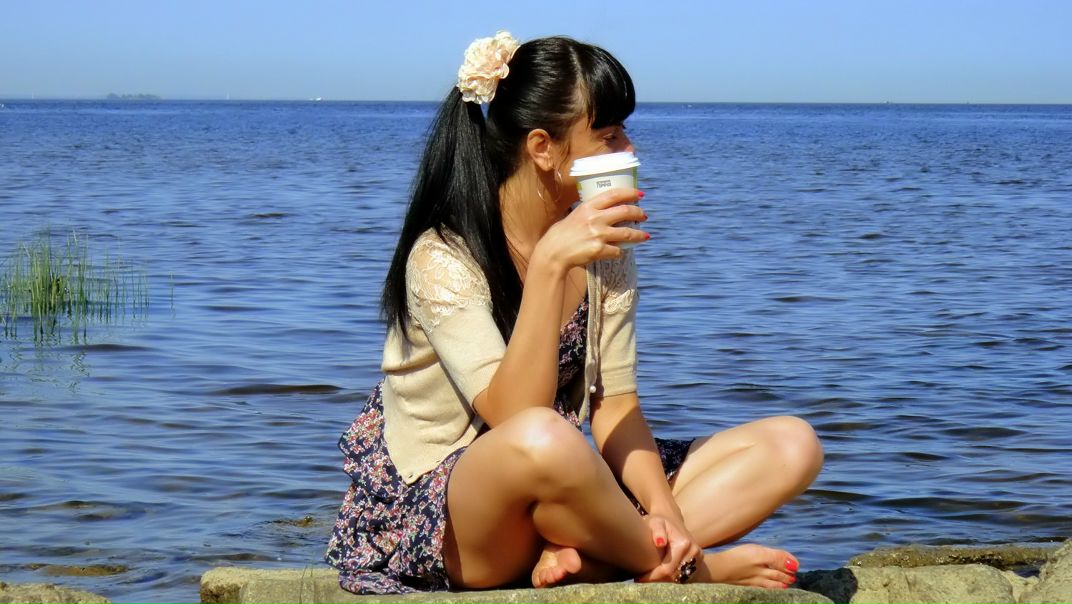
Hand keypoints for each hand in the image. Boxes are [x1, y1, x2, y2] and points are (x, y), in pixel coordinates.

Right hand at [532, 188, 647, 272]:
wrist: (553, 253)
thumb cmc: (561, 235)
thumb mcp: (574, 216)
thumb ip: (589, 212)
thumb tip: (605, 210)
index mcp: (588, 207)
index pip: (614, 194)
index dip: (630, 193)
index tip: (640, 194)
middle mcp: (595, 218)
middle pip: (625, 211)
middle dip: (639, 212)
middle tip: (644, 215)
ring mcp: (598, 234)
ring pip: (627, 233)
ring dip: (639, 234)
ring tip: (645, 236)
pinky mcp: (599, 250)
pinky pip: (617, 251)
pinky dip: (620, 252)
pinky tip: (619, 252)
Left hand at [635, 513, 703, 582]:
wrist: (672, 518)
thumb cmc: (660, 521)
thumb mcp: (656, 523)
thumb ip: (657, 531)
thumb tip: (660, 543)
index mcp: (684, 544)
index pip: (667, 570)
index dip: (652, 577)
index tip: (639, 578)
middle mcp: (694, 552)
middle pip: (673, 576)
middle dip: (656, 580)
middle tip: (641, 579)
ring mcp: (698, 558)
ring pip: (678, 579)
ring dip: (663, 581)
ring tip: (649, 577)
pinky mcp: (698, 562)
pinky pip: (683, 576)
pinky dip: (670, 578)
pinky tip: (659, 575)